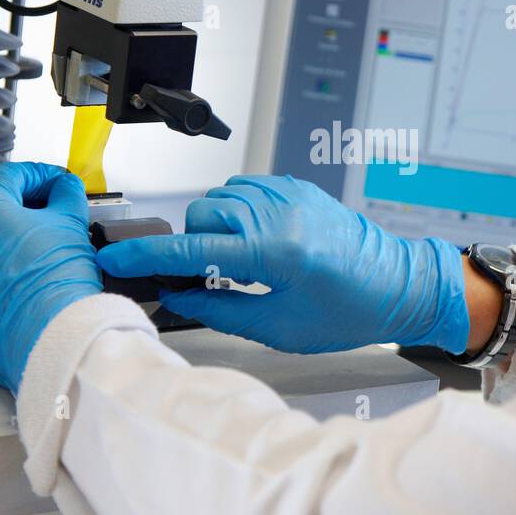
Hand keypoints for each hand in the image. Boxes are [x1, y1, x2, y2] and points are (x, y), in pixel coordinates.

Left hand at [0, 162, 102, 393]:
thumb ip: (66, 195)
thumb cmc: (56, 283)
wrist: (46, 340)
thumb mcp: (71, 226)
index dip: (41, 177)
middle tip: (46, 219)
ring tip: (25, 258)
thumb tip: (64, 188)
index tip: (57, 185)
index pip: (11, 176)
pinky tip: (2, 285)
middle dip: (15, 209)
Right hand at [96, 175, 469, 353]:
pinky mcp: (297, 187)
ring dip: (216, 228)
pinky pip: (246, 189)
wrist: (400, 285)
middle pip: (200, 213)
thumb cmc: (351, 310)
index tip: (115, 260)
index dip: (147, 256)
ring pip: (220, 197)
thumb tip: (177, 297)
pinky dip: (239, 213)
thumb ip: (219, 310)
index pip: (192, 248)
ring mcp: (289, 193)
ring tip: (242, 263)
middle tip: (212, 278)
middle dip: (194, 245)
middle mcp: (280, 212)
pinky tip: (258, 242)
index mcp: (275, 251)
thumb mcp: (279, 327)